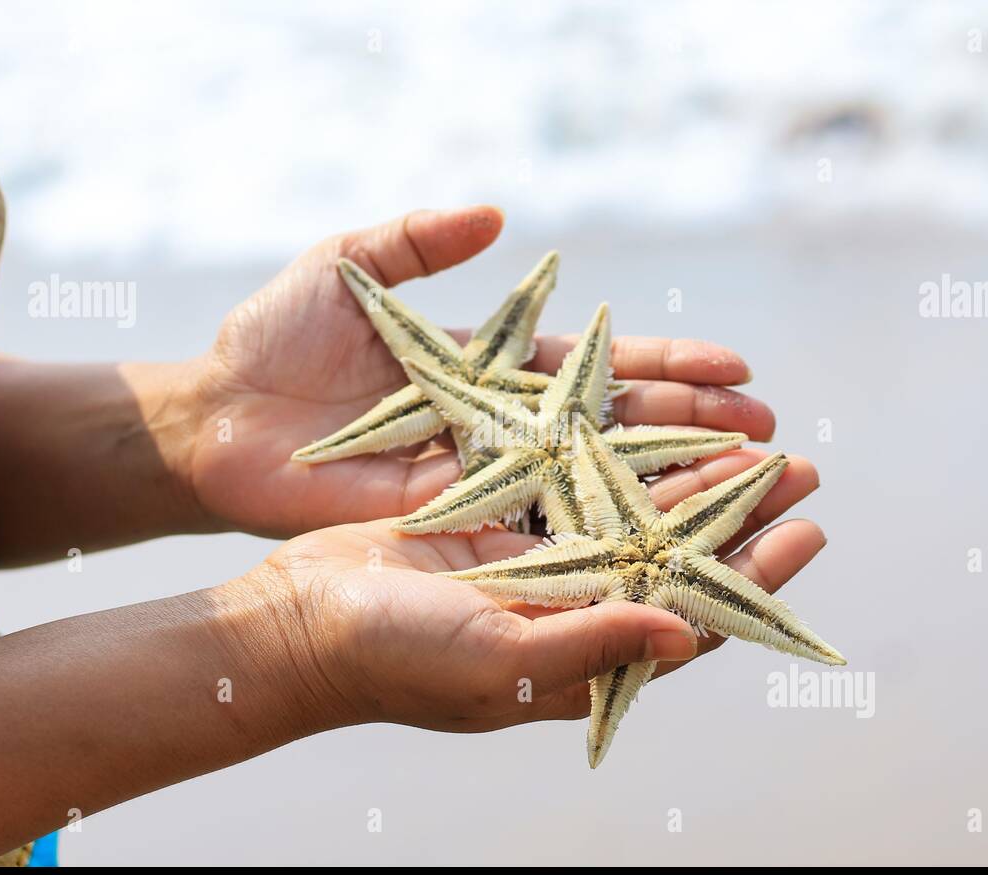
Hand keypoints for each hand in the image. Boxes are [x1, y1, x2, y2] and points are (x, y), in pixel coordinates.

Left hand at [186, 206, 776, 537]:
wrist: (216, 420)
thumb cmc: (274, 336)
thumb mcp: (348, 268)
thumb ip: (419, 242)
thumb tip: (500, 211)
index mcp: (491, 365)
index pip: (599, 366)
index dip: (669, 368)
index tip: (739, 369)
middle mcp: (501, 427)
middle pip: (615, 431)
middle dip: (694, 433)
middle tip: (771, 440)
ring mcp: (481, 480)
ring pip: (588, 488)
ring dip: (664, 492)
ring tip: (741, 494)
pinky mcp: (448, 525)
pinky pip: (532, 532)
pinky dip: (591, 541)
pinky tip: (653, 550)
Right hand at [241, 449, 821, 732]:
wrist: (299, 621)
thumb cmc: (395, 657)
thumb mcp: (497, 659)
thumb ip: (590, 647)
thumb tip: (687, 636)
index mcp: (584, 657)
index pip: (695, 619)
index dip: (756, 577)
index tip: (806, 527)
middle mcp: (573, 611)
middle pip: (680, 559)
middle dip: (741, 514)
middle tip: (800, 465)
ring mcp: (539, 566)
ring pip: (639, 515)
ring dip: (692, 478)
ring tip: (747, 435)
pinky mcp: (502, 524)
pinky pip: (580, 484)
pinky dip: (621, 454)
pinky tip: (655, 421)